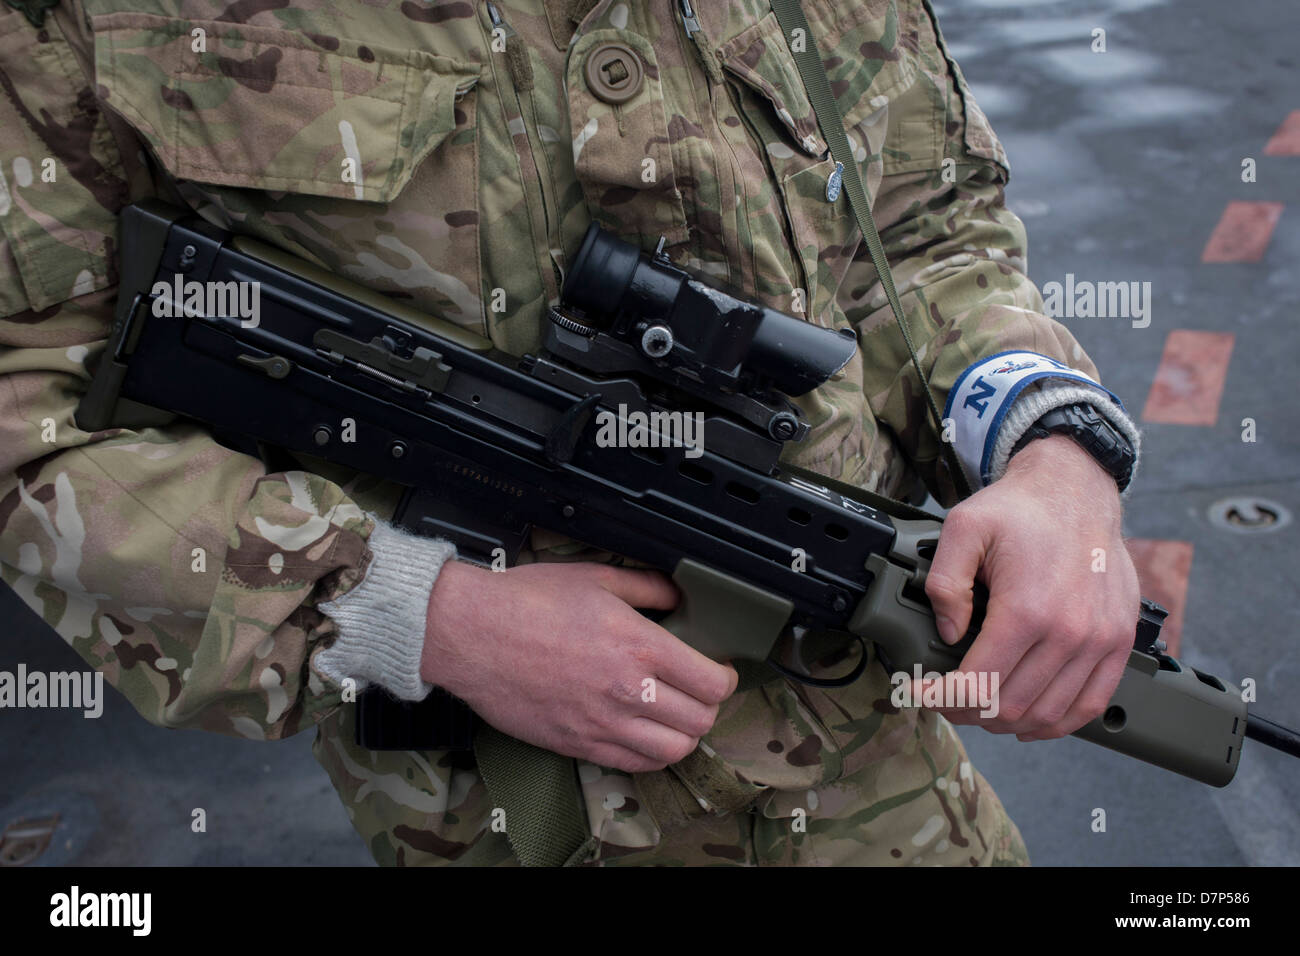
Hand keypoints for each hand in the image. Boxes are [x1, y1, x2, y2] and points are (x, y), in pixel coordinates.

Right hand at [421, 560, 738, 771]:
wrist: (470, 634)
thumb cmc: (526, 602)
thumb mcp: (595, 577)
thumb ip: (647, 587)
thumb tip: (678, 594)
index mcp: (639, 646)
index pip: (712, 682)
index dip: (725, 678)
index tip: (719, 670)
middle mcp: (628, 691)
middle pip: (700, 721)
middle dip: (709, 706)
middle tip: (699, 691)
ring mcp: (603, 723)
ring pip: (674, 751)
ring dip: (683, 735)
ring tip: (674, 716)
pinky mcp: (577, 744)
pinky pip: (634, 765)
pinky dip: (650, 754)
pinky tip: (644, 734)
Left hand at [922, 435, 1139, 739]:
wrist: (1077, 490)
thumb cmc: (1021, 510)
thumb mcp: (963, 528)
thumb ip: (945, 583)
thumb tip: (948, 632)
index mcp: (1028, 608)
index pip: (978, 683)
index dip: (942, 698)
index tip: (919, 694)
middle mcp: (1070, 632)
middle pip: (1010, 706)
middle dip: (967, 712)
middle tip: (945, 700)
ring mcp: (1100, 641)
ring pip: (1048, 715)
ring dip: (1007, 722)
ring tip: (979, 708)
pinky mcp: (1119, 642)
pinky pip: (1090, 705)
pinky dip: (1056, 723)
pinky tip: (1028, 720)